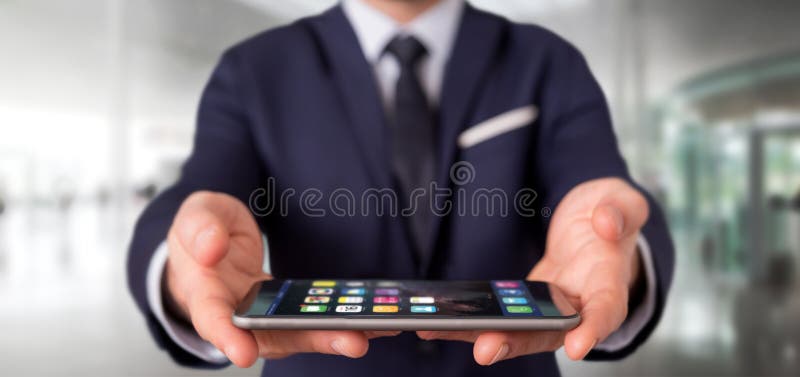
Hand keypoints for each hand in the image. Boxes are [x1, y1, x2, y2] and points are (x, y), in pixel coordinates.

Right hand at [164, 191, 397, 366]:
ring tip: (377, 331)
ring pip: (300, 334)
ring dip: (338, 335)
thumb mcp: (194, 218)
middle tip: (352, 341)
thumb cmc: (199, 236)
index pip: (213, 318)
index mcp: (205, 293)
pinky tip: (376, 319)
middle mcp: (238, 314)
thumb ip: (200, 229)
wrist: (210, 245)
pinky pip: (313, 319)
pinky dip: (343, 321)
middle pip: (273, 337)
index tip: (243, 353)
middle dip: (314, 341)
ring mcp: (266, 316)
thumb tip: (211, 247)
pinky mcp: (288, 310)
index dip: (227, 336)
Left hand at [417, 178, 647, 363]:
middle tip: (485, 350)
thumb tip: (606, 222)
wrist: (597, 224)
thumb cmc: (612, 215)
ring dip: (481, 335)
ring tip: (438, 331)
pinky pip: (501, 317)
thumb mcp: (623, 202)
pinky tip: (434, 322)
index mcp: (610, 281)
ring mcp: (551, 307)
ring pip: (519, 330)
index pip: (606, 310)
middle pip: (550, 332)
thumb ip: (620, 211)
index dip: (593, 329)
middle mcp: (579, 304)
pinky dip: (470, 322)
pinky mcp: (528, 302)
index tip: (576, 346)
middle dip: (517, 342)